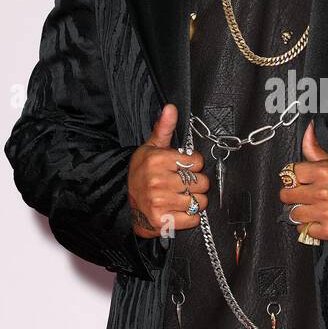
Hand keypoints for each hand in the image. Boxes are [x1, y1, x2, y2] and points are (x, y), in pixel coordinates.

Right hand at [128, 102, 208, 237]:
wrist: (126, 202)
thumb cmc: (142, 173)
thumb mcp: (151, 148)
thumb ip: (164, 128)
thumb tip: (171, 107)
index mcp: (157, 160)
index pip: (197, 162)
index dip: (194, 166)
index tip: (183, 168)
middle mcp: (157, 181)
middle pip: (202, 182)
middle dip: (195, 184)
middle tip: (181, 185)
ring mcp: (159, 202)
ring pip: (199, 201)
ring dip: (193, 201)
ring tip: (179, 197)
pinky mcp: (162, 221)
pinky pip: (193, 219)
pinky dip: (189, 217)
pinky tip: (177, 210)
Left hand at [278, 119, 327, 245]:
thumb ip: (316, 150)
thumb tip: (307, 129)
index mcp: (325, 171)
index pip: (291, 173)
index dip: (295, 178)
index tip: (300, 181)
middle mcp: (324, 192)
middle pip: (287, 195)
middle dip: (294, 196)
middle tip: (306, 197)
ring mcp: (326, 213)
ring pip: (294, 214)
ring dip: (302, 213)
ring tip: (316, 209)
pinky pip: (304, 230)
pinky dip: (311, 227)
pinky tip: (322, 221)